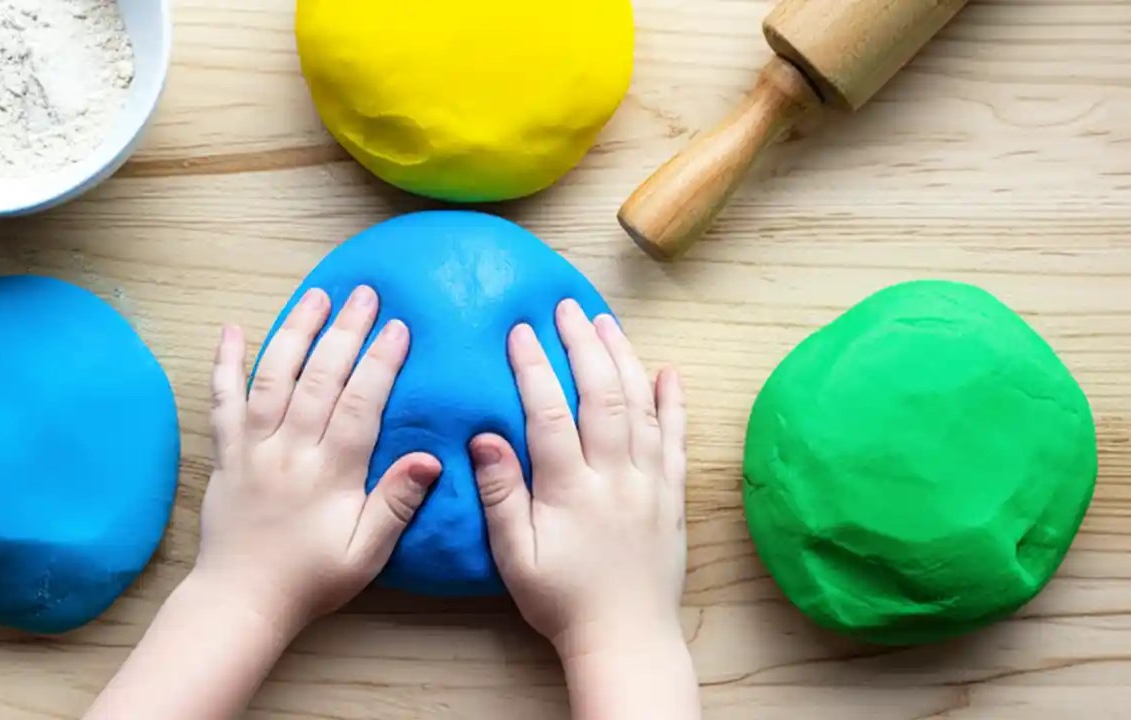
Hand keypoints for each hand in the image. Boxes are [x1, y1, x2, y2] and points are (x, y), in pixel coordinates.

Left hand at [198, 285, 440, 628]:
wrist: (241, 601)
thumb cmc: (311, 579)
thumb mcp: (365, 554)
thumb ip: (396, 504)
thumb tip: (430, 459)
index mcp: (330, 474)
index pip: (359, 405)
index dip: (379, 363)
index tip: (397, 326)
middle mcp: (289, 451)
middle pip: (319, 379)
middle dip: (344, 332)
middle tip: (365, 293)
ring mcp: (252, 448)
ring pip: (273, 378)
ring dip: (295, 332)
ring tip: (316, 296)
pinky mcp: (225, 453)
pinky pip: (222, 401)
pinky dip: (224, 363)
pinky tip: (231, 329)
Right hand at [471, 299, 687, 658]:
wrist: (625, 637)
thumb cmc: (561, 600)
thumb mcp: (516, 557)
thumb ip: (502, 496)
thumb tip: (485, 438)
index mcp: (571, 491)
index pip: (550, 415)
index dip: (534, 368)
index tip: (520, 330)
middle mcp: (616, 477)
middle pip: (601, 396)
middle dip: (582, 345)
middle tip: (566, 307)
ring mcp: (650, 482)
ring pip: (641, 407)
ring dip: (623, 358)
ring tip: (605, 322)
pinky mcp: (672, 494)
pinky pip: (678, 438)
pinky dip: (674, 401)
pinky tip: (667, 371)